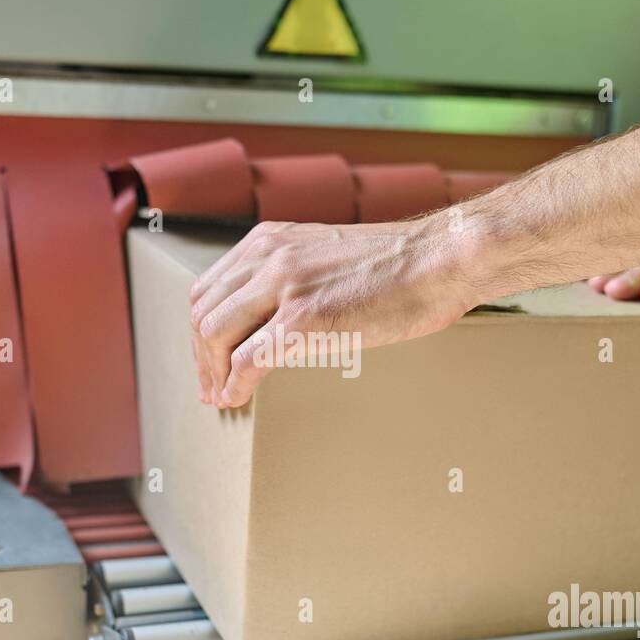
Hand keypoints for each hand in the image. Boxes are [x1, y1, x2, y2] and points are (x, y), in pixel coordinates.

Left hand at [188, 215, 479, 408]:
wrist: (439, 260)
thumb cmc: (400, 265)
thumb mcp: (328, 256)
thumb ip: (295, 276)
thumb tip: (279, 314)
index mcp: (271, 241)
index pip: (209, 287)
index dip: (200, 331)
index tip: (208, 359)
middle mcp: (269, 258)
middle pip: (203, 313)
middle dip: (200, 357)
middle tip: (209, 388)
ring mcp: (283, 288)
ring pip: (214, 335)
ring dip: (212, 374)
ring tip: (221, 398)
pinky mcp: (302, 321)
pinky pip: (247, 360)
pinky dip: (234, 385)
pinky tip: (238, 399)